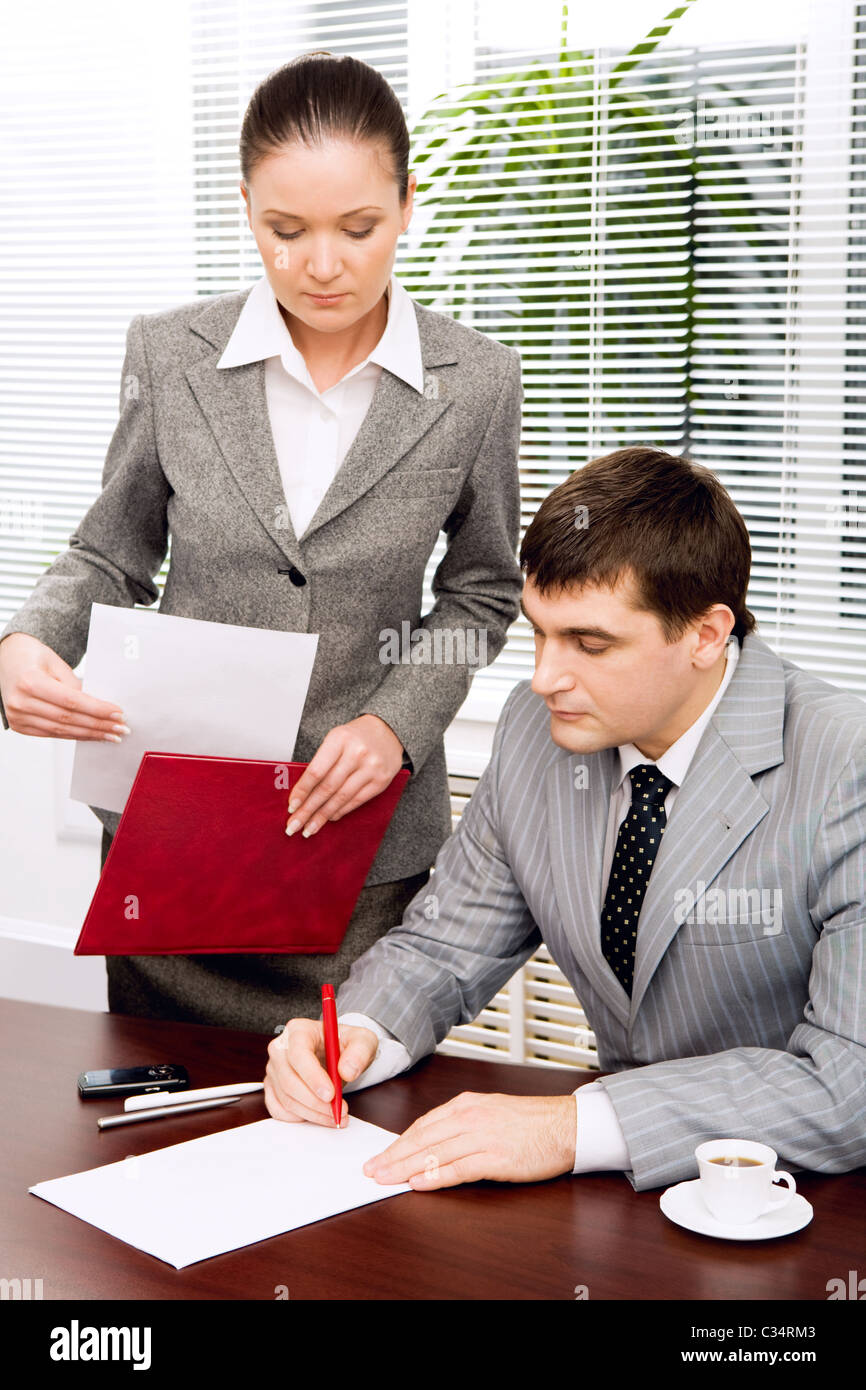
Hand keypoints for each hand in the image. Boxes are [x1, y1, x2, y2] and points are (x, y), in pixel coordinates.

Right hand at [0, 633, 128, 740]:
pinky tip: (90, 735)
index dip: (97, 710)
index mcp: (30, 681)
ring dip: (89, 734)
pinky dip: (74, 735)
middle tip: (121, 729)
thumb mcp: (56, 662)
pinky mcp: (19, 725)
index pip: (71, 701)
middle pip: (68, 719)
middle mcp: (21, 701)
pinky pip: (52, 734)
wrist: (7, 659)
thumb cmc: (32, 657)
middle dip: (98, 725)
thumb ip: (74, 685)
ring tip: (111, 735)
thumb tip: (99, 707)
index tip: (117, 714)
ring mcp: (18, 716)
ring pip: (61, 731)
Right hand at [263, 1017, 378, 1126]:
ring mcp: (274, 1069)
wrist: (338, 1053)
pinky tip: (316, 1115)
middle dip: (315, 1101)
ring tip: (335, 1115)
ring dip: (312, 1113)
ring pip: (286, 1098)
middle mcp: (281, 1048)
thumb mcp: (362, 1040)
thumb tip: (347, 1071)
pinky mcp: (272, 1087)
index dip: (313, 1077)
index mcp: (298, 1030)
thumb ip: (359, 1052)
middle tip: (338, 1110)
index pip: (298, 1054)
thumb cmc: (345, 1043)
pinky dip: (298, 1117)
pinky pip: (278, 1109)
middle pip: (289, 1080)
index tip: (331, 1094)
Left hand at [285, 713, 403, 836]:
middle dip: (308, 810)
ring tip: (309, 828)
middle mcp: (356, 753)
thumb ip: (321, 762)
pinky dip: (340, 811)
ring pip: (341, 798)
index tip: (291, 806)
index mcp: (339, 739)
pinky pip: (356, 801)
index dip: (302, 791)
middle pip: (327, 788)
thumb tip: (302, 794)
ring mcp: (371, 768)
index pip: (316, 771)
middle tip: (294, 825)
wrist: (388, 731)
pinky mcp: (381, 781)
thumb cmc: (356, 737)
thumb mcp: (336, 739)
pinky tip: (330, 818)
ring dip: (323, 816)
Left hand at [362, 1091, 577, 1188]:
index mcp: (466, 1104)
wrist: (565, 1124)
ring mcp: (482, 1136)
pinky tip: (418, 1184)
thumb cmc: (531, 1121)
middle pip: (422, 1138)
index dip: (399, 1142)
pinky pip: (457, 1168)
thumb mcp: (490, 1111)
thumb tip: (435, 1140)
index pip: (423, 1124)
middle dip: (393, 1156)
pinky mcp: (495, 1157)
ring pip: (434, 1153)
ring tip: (386, 1179)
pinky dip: (435, 1177)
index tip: (382, 1155)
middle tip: (372, 1170)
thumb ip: (463, 1123)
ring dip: (405, 1168)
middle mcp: (469, 1117)